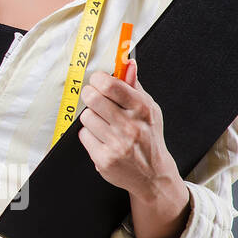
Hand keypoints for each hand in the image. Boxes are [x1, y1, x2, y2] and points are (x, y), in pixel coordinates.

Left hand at [76, 59, 182, 200]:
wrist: (153, 175)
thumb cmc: (149, 137)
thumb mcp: (149, 109)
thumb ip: (134, 86)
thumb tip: (128, 63)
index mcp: (142, 109)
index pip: (111, 86)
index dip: (99, 79)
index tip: (99, 81)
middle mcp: (130, 127)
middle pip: (92, 98)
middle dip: (90, 94)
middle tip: (95, 98)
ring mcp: (116, 144)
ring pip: (86, 116)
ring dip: (92, 118)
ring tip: (105, 124)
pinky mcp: (104, 159)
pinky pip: (84, 135)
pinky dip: (90, 136)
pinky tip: (103, 140)